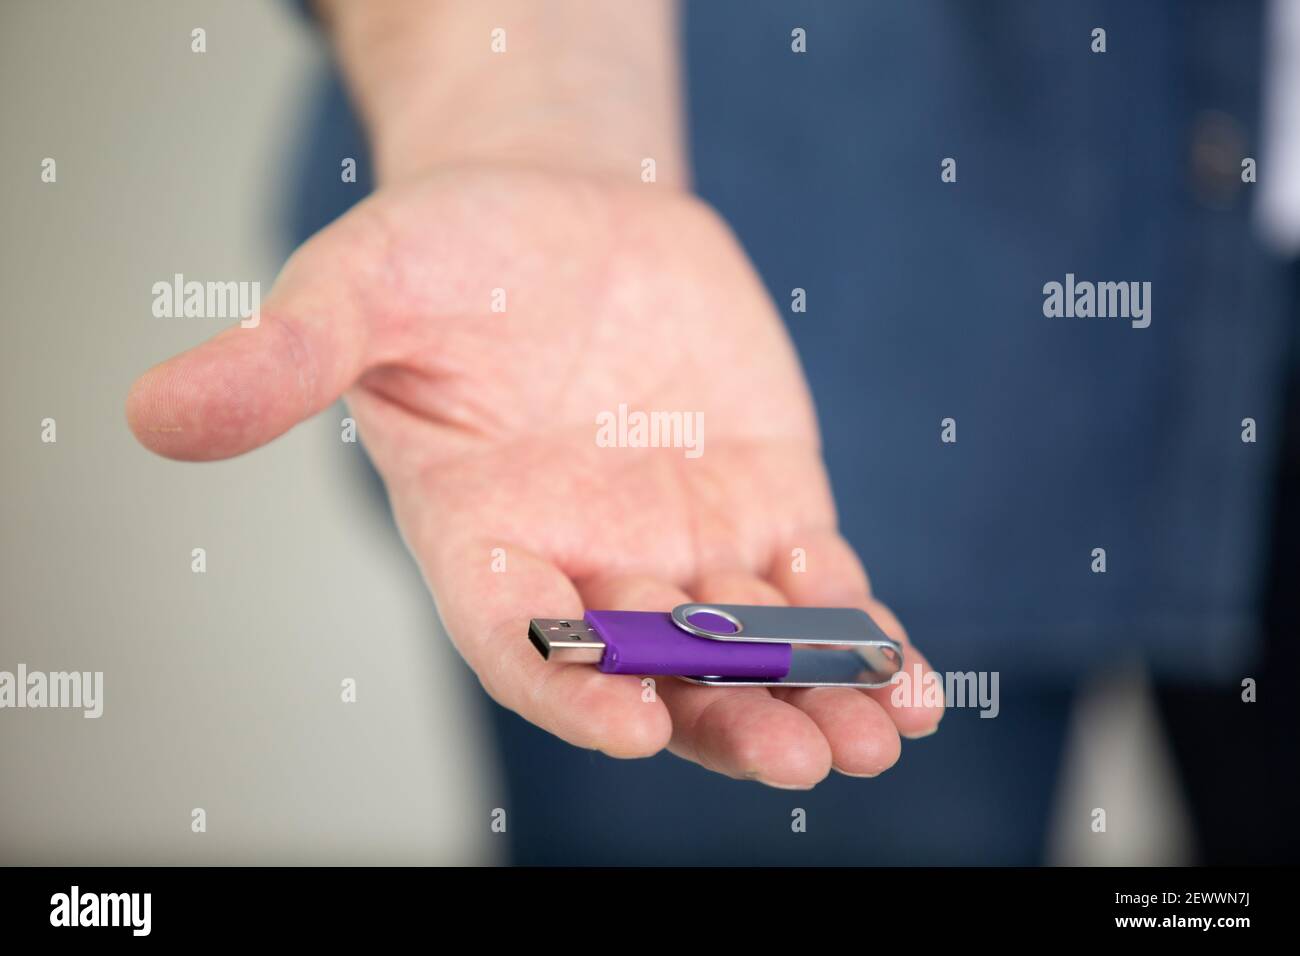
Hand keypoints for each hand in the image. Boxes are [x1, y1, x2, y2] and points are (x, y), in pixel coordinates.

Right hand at [126, 165, 942, 786]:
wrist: (565, 216)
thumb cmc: (450, 256)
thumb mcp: (362, 288)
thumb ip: (284, 358)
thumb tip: (152, 418)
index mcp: (483, 536)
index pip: (516, 636)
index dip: (563, 683)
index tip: (626, 721)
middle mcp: (587, 562)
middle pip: (652, 671)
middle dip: (724, 717)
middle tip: (798, 756)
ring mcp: (683, 542)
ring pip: (749, 649)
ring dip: (812, 695)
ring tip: (873, 735)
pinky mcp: (763, 503)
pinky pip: (818, 587)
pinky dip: (860, 629)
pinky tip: (906, 677)